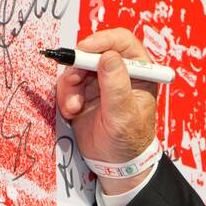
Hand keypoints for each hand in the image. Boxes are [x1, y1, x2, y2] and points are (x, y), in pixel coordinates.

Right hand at [56, 28, 158, 191]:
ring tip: (73, 108)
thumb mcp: (124, 115)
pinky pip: (67, 84)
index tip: (85, 50)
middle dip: (78, 66)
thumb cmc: (128, 141)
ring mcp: (100, 81)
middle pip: (93, 51)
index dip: (102, 40)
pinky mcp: (83, 92)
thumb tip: (108, 56)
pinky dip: (65, 96)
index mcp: (139, 71)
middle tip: (72, 82)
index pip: (122, 41)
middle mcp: (118, 72)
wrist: (115, 164)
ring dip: (70, 86)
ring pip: (76, 67)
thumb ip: (116, 85)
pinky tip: (71, 113)